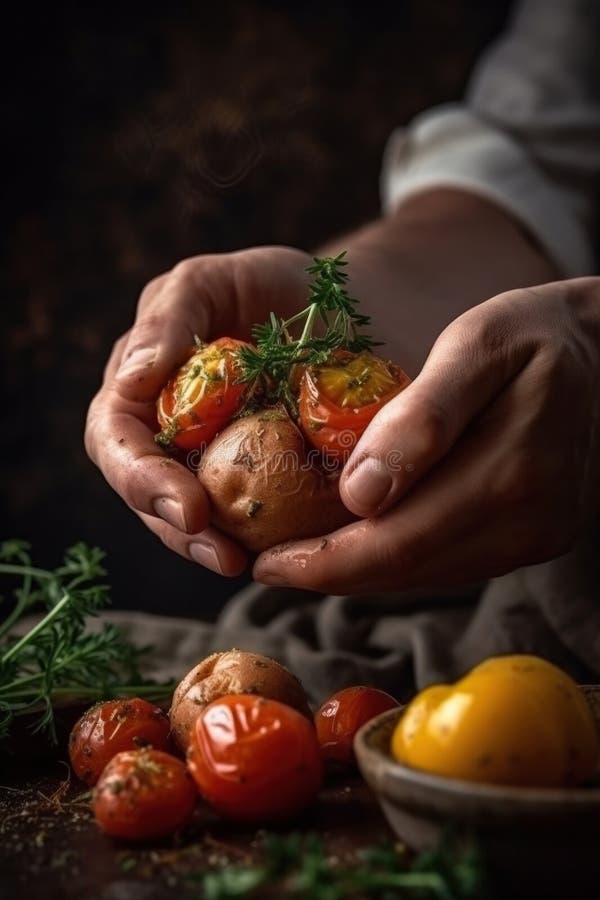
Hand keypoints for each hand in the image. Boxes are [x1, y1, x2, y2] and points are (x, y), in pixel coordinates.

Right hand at [85, 246, 310, 575]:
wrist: (357, 307)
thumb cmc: (274, 286)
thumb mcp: (216, 281)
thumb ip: (169, 316)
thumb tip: (129, 380)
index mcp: (143, 388)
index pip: (117, 440)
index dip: (141, 478)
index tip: (188, 505)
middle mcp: (169, 433)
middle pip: (148, 495)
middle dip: (178, 529)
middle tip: (223, 554)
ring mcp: (215, 462)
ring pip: (195, 520)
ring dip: (215, 547)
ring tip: (247, 564)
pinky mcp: (265, 482)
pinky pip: (256, 519)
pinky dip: (268, 539)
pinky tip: (293, 550)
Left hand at [253, 277, 599, 592]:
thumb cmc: (535, 336)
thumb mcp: (477, 346)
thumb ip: (424, 418)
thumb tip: (360, 495)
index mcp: (509, 473)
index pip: (397, 543)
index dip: (324, 562)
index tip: (265, 564)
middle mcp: (526, 522)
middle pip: (406, 569)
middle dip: (330, 573)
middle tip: (269, 565)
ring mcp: (536, 536)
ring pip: (427, 574)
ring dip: (361, 571)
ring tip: (302, 556)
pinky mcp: (536, 537)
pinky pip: (452, 562)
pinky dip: (399, 559)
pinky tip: (363, 540)